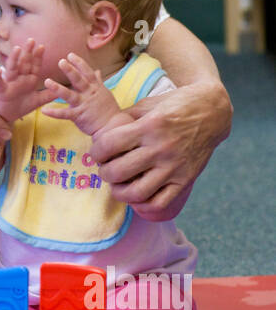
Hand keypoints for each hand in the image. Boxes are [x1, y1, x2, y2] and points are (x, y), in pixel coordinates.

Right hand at [0, 40, 52, 122]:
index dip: (38, 56)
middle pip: (23, 63)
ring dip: (14, 59)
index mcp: (29, 79)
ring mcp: (10, 83)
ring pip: (12, 69)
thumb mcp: (38, 100)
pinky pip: (0, 83)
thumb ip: (49, 94)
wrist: (7, 115)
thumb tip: (65, 89)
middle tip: (31, 40)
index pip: (34, 65)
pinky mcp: (2, 91)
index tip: (42, 46)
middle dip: (27, 52)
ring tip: (17, 49)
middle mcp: (19, 78)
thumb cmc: (21, 105)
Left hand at [41, 52, 121, 136]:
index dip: (79, 63)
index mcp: (95, 87)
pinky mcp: (78, 116)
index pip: (87, 72)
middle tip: (61, 61)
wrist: (113, 126)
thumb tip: (97, 71)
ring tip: (47, 82)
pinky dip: (54, 113)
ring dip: (58, 88)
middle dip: (70, 70)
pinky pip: (65, 114)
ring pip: (69, 95)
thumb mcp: (105, 92)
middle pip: (79, 80)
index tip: (70, 55)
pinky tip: (44, 111)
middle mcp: (89, 94)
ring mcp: (83, 105)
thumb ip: (98, 81)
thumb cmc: (108, 110)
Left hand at [89, 79, 231, 220]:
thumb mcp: (147, 105)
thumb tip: (98, 139)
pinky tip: (136, 195)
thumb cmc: (174, 105)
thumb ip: (122, 120)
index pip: (109, 145)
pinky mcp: (185, 180)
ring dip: (119, 191)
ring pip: (136, 193)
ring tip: (118, 183)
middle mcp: (162, 148)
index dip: (96, 151)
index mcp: (150, 125)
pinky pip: (159, 203)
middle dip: (104, 172)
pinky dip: (142, 204)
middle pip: (118, 171)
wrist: (212, 112)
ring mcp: (175, 166)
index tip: (97, 152)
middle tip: (105, 167)